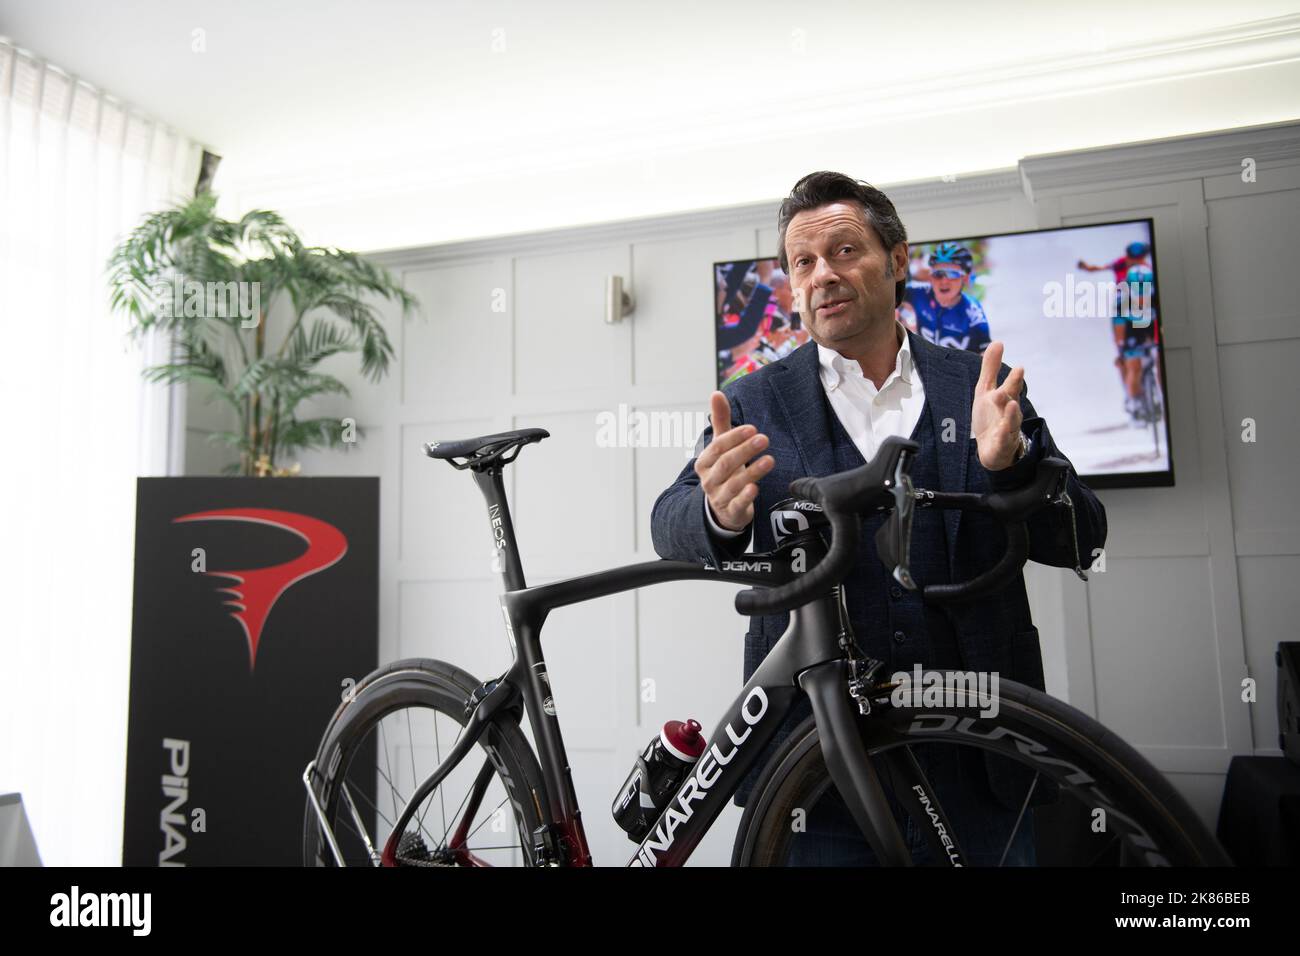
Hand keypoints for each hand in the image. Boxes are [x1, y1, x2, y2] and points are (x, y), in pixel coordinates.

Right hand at [696, 391, 774, 531]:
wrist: (721, 507)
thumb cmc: (723, 471)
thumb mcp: (721, 446)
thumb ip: (720, 421)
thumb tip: (716, 393)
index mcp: (705, 462)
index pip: (717, 447)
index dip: (734, 437)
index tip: (752, 429)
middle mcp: (709, 479)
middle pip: (725, 464)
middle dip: (744, 451)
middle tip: (764, 439)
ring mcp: (719, 496)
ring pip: (734, 484)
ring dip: (752, 471)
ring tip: (770, 460)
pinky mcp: (731, 511)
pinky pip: (737, 504)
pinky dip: (746, 496)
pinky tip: (756, 488)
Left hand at [972, 341, 1024, 470]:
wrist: (991, 448)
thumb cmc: (990, 416)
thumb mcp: (985, 390)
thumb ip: (991, 368)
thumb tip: (998, 342)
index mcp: (1005, 399)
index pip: (1011, 386)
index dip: (1014, 378)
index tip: (1019, 368)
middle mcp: (1009, 413)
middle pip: (1012, 400)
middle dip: (1014, 389)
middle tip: (1017, 377)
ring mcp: (1007, 429)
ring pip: (1011, 421)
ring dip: (1011, 413)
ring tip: (1012, 404)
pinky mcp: (1001, 445)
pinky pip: (1003, 441)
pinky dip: (1003, 436)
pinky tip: (1001, 432)